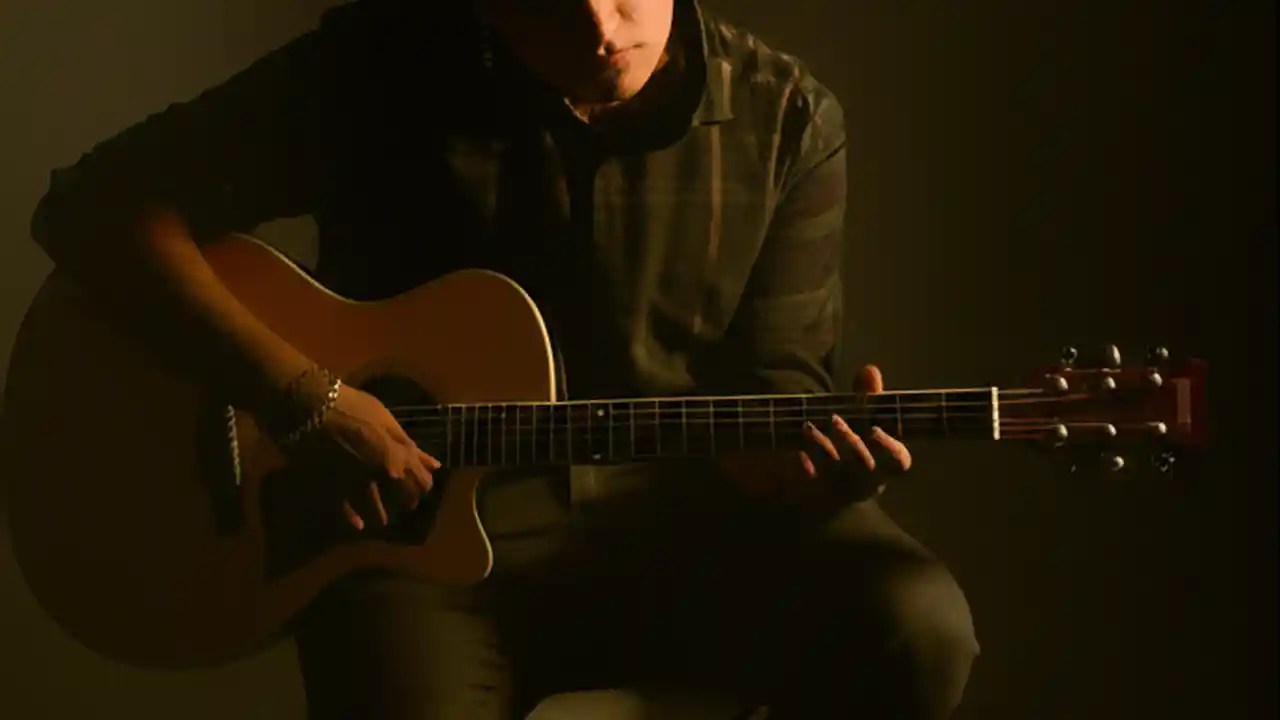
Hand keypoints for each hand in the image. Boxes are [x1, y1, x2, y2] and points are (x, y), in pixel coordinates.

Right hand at [285, 382, 439, 531]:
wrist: (313, 407)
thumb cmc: (353, 407)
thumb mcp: (388, 421)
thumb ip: (411, 446)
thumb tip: (434, 465)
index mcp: (400, 457)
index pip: (423, 483)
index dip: (423, 484)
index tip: (418, 483)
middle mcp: (383, 476)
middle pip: (404, 499)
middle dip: (405, 501)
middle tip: (403, 500)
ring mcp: (358, 484)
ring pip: (376, 510)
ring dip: (381, 515)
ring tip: (382, 519)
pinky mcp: (333, 488)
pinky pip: (345, 510)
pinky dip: (352, 518)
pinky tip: (358, 525)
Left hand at [799, 364, 911, 502]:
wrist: (820, 486)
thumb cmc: (852, 446)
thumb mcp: (862, 419)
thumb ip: (867, 398)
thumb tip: (870, 369)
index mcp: (884, 463)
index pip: (898, 460)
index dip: (889, 448)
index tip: (875, 429)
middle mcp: (865, 481)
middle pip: (864, 468)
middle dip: (851, 443)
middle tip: (835, 419)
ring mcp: (839, 492)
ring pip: (834, 475)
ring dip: (822, 448)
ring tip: (808, 426)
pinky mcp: (812, 497)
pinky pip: (807, 486)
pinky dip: (801, 469)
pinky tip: (795, 454)